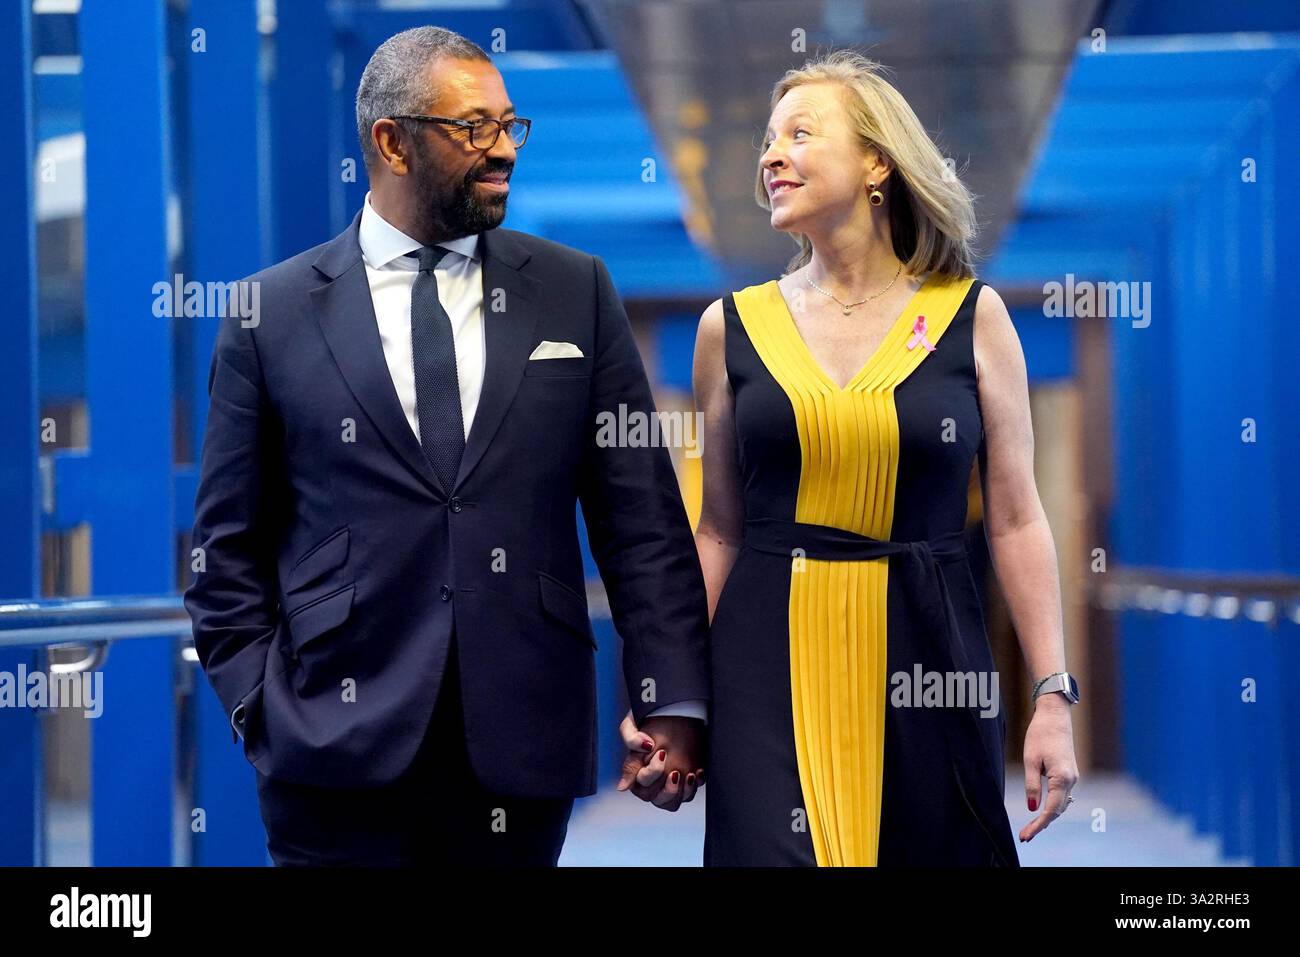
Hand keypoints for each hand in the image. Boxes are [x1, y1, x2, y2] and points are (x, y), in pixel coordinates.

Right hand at [616, 711, 704, 811]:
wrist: (677, 707)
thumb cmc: (652, 717)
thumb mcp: (633, 726)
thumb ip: (628, 750)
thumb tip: (622, 787)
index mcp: (637, 771)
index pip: (643, 789)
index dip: (652, 775)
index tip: (662, 754)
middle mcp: (652, 781)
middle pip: (658, 801)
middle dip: (668, 788)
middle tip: (675, 770)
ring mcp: (669, 781)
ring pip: (674, 803)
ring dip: (682, 791)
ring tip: (688, 774)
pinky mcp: (686, 779)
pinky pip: (690, 794)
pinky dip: (695, 785)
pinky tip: (697, 771)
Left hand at [1019, 694, 1079, 841]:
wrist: (1055, 716)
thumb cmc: (1040, 734)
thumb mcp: (1030, 759)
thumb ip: (1032, 784)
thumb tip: (1033, 807)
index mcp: (1062, 778)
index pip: (1051, 810)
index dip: (1038, 825)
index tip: (1025, 836)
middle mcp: (1072, 780)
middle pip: (1058, 810)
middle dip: (1041, 824)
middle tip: (1024, 836)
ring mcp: (1073, 777)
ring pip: (1061, 804)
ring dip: (1048, 816)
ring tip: (1030, 828)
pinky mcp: (1070, 773)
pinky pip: (1062, 795)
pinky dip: (1053, 806)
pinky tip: (1042, 811)